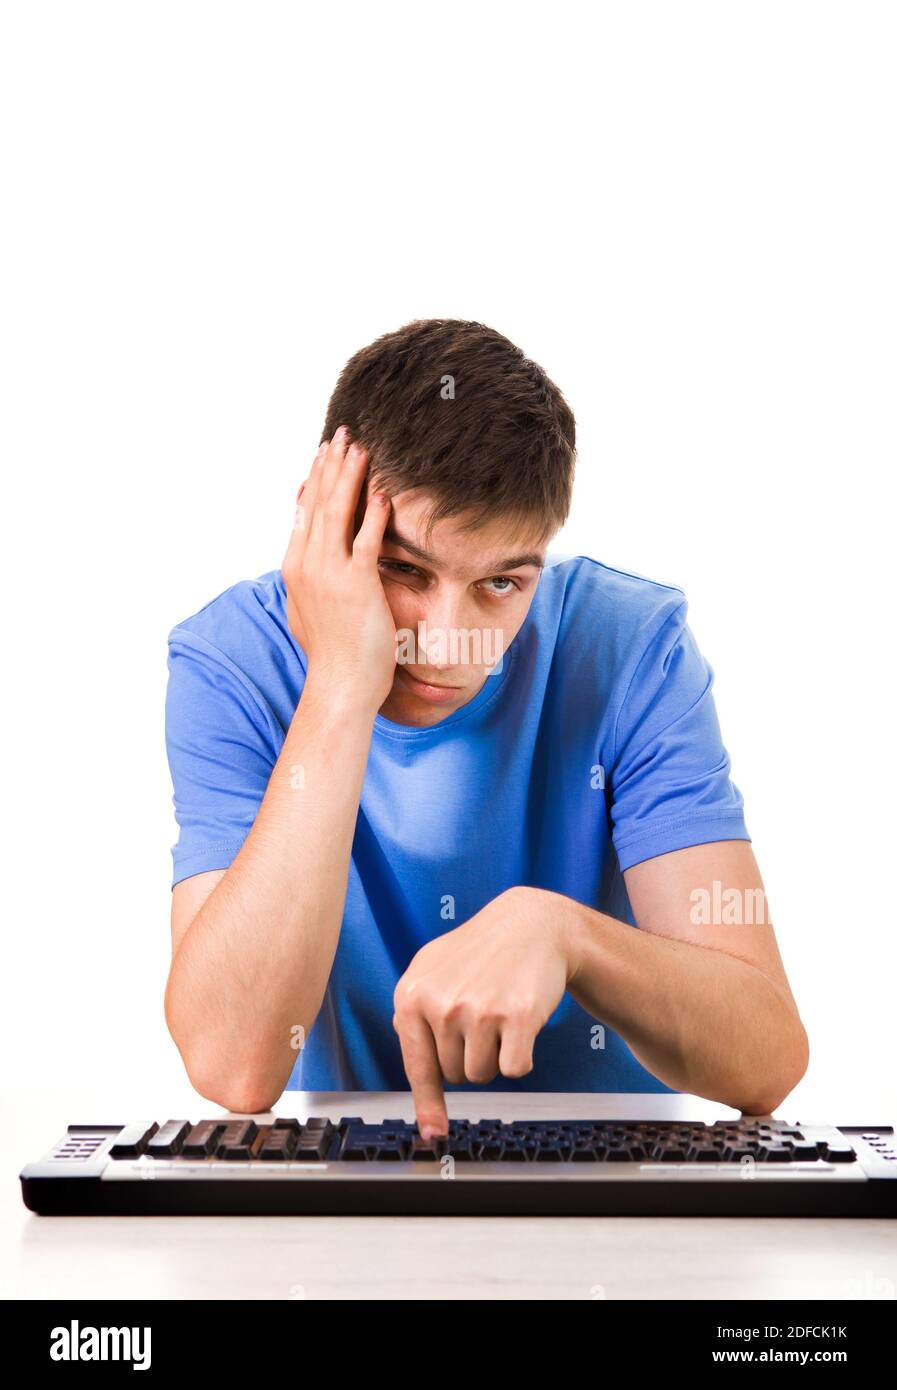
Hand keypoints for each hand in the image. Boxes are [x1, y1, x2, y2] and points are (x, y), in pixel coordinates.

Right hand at [282, 426, 396, 711]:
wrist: (339, 685)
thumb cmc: (332, 653)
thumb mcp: (309, 608)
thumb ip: (310, 577)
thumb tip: (308, 558)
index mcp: (295, 567)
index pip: (305, 511)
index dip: (316, 478)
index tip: (326, 453)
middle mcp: (307, 564)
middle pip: (319, 503)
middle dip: (332, 466)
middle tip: (343, 435)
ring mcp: (329, 573)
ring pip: (338, 513)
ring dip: (350, 477)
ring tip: (361, 449)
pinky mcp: (355, 584)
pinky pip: (366, 539)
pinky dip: (373, 513)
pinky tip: (383, 492)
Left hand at [392, 887, 578, 1138]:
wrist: (532, 925)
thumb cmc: (480, 954)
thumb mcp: (430, 974)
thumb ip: (414, 1026)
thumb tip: (421, 1098)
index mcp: (411, 994)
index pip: (417, 1066)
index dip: (428, 1104)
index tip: (434, 1133)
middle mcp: (440, 1003)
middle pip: (454, 1075)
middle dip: (470, 1055)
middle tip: (482, 1016)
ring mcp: (478, 1010)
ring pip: (483, 1074)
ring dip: (494, 1054)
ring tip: (499, 1013)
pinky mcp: (517, 1016)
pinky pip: (515, 1069)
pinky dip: (522, 1055)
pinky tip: (522, 1022)